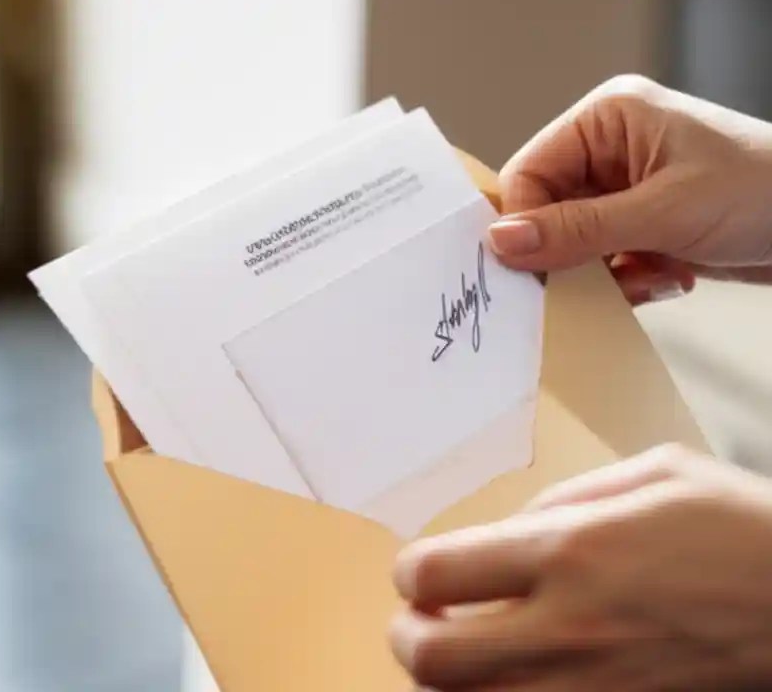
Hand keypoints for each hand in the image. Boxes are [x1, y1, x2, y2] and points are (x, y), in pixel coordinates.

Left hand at [389, 446, 771, 690]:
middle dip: (408, 639)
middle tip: (424, 624)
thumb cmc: (748, 532)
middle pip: (429, 658)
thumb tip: (508, 531)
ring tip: (467, 661)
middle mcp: (569, 627)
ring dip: (451, 684)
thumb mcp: (658, 476)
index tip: (425, 576)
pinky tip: (516, 683)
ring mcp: (594, 688)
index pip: (432, 574)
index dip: (411, 576)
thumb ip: (565, 501)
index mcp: (569, 552)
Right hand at [488, 74, 771, 304]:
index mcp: (607, 118)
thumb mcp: (662, 213)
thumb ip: (577, 230)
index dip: (525, 223)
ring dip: (606, 273)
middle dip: (573, 253)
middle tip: (602, 279)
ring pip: (575, 242)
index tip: (530, 269)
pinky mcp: (646, 222)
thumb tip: (501, 243)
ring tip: (652, 276)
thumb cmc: (763, 191)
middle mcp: (611, 147)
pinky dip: (630, 280)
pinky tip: (668, 277)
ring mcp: (629, 187)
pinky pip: (606, 259)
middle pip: (548, 211)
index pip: (529, 172)